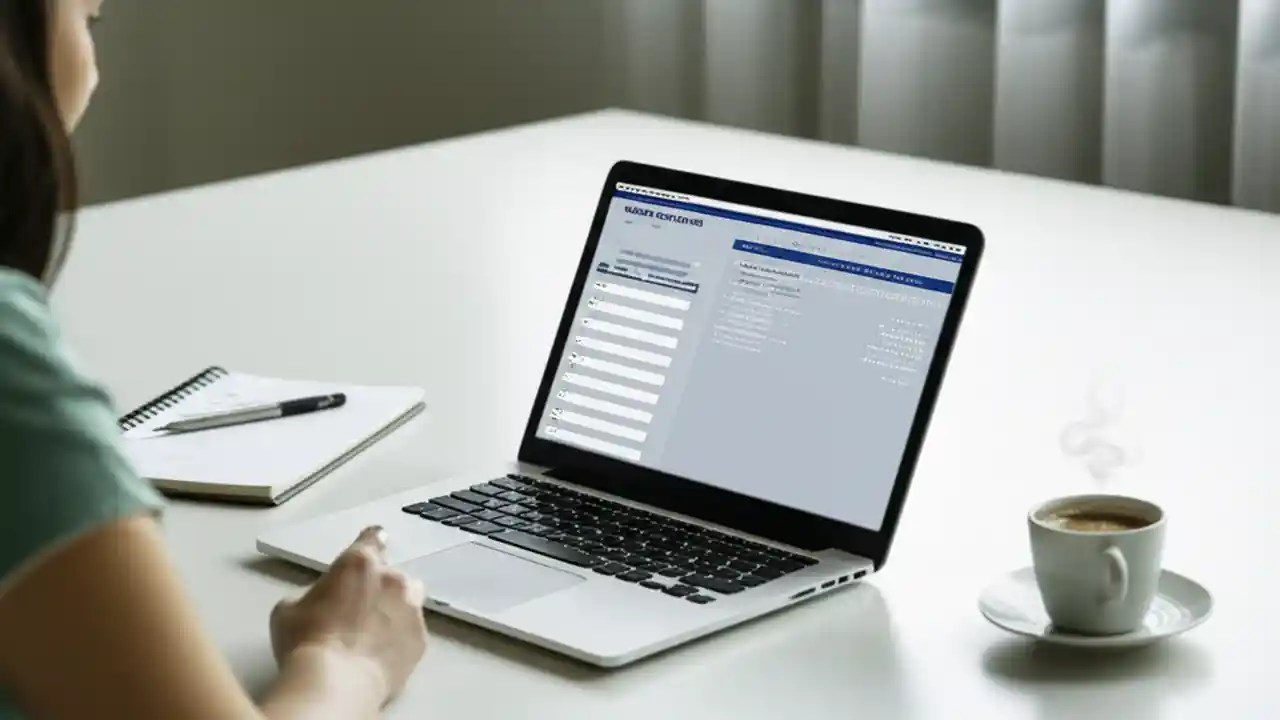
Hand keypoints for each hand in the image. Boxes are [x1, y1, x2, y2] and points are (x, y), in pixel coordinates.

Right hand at [269, 526, 427, 705]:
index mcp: (360, 563)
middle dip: (378, 588)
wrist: (334, 684)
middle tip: (357, 613)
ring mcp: (412, 610)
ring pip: (408, 602)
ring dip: (394, 610)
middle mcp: (393, 580)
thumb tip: (322, 602)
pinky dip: (400, 639)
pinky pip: (412, 633)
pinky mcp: (421, 640)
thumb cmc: (306, 641)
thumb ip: (314, 593)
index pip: (373, 538)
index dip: (370, 543)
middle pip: (392, 575)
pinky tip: (380, 654)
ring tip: (372, 635)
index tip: (370, 549)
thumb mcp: (290, 608)